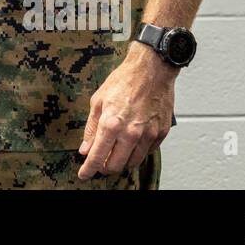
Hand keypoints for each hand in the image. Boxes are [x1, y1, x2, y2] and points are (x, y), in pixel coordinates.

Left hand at [76, 42, 177, 179]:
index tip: (84, 175)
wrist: (151, 70)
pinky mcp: (160, 134)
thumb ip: (92, 128)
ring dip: (121, 162)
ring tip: (115, 152)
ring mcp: (148, 135)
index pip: (97, 156)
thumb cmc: (125, 80)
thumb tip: (86, 148)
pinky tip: (131, 142)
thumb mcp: (98, 101)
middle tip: (99, 162)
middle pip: (115, 166)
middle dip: (104, 167)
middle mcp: (131, 133)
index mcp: (112, 123)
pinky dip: (136, 152)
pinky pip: (146, 153)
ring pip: (132, 163)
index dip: (88, 169)